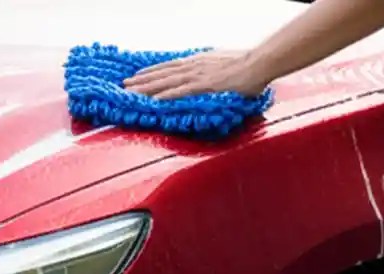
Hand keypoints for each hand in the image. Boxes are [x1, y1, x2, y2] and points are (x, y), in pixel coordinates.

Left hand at [123, 50, 268, 99]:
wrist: (259, 63)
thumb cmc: (245, 65)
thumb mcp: (221, 63)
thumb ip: (209, 71)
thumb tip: (204, 77)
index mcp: (197, 62)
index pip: (169, 67)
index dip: (151, 72)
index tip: (136, 77)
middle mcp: (193, 67)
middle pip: (162, 74)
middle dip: (141, 81)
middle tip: (123, 86)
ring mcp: (198, 76)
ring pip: (166, 82)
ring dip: (147, 88)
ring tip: (130, 93)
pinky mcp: (205, 86)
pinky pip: (182, 91)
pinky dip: (167, 95)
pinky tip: (154, 100)